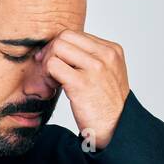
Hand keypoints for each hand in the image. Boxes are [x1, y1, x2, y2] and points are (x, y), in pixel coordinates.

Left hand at [35, 30, 129, 149]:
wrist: (117, 129)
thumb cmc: (107, 106)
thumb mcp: (107, 75)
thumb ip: (90, 59)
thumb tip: (61, 49)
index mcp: (112, 50)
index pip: (76, 35)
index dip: (60, 47)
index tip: (54, 61)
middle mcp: (105, 55)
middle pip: (65, 36)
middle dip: (51, 51)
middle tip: (48, 70)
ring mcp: (95, 68)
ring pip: (57, 47)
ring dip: (48, 63)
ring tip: (52, 79)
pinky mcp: (81, 83)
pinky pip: (53, 65)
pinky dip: (47, 74)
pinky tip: (52, 87)